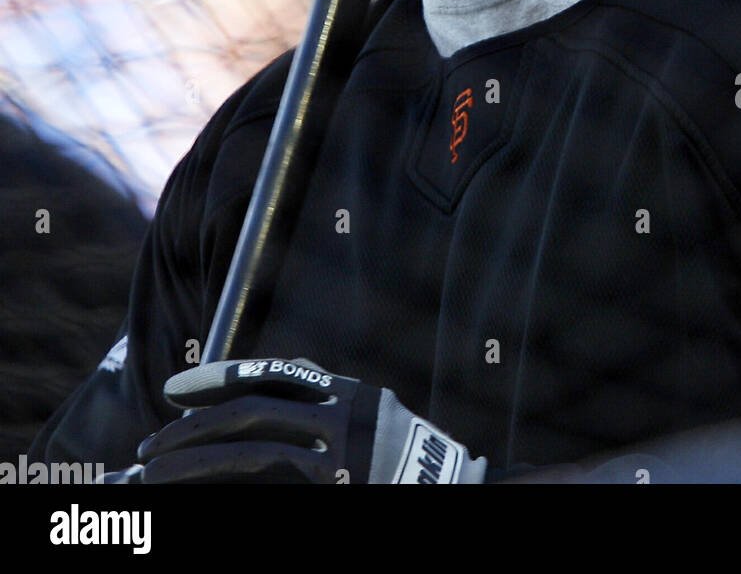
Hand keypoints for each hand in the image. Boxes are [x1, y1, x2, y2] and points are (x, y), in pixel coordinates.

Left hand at [114, 357, 486, 483]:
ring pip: (252, 444)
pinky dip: (231, 484)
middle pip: (253, 407)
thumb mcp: (375, 418)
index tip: (177, 389)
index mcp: (347, 390)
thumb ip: (331, 406)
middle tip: (153, 441)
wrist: (461, 490)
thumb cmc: (412, 461)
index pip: (272, 373)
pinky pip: (271, 480)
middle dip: (195, 422)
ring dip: (197, 457)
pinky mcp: (339, 481)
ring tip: (158, 468)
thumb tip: (273, 405)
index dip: (220, 377)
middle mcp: (341, 410)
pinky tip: (201, 493)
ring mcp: (341, 448)